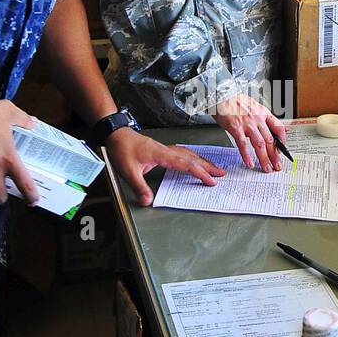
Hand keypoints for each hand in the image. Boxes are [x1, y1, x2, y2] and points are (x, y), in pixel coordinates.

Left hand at [105, 127, 224, 206]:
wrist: (117, 135)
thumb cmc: (122, 149)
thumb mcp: (128, 171)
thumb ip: (139, 187)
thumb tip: (148, 201)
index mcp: (161, 155)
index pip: (185, 164)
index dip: (199, 172)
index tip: (210, 180)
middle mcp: (166, 150)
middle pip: (192, 157)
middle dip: (208, 166)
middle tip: (221, 174)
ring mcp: (165, 149)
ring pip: (189, 153)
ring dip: (202, 160)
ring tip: (213, 167)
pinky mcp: (162, 149)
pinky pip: (183, 152)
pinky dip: (193, 157)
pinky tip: (195, 159)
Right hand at [214, 94, 287, 171]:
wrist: (221, 94)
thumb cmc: (234, 100)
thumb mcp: (253, 105)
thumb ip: (260, 117)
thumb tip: (267, 128)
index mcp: (263, 113)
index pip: (279, 128)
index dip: (283, 141)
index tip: (282, 150)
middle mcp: (257, 118)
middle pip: (270, 140)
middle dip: (275, 156)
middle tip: (277, 166)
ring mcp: (247, 124)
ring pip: (259, 144)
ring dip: (264, 158)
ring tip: (266, 168)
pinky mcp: (235, 128)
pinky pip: (243, 144)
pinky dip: (247, 155)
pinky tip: (249, 162)